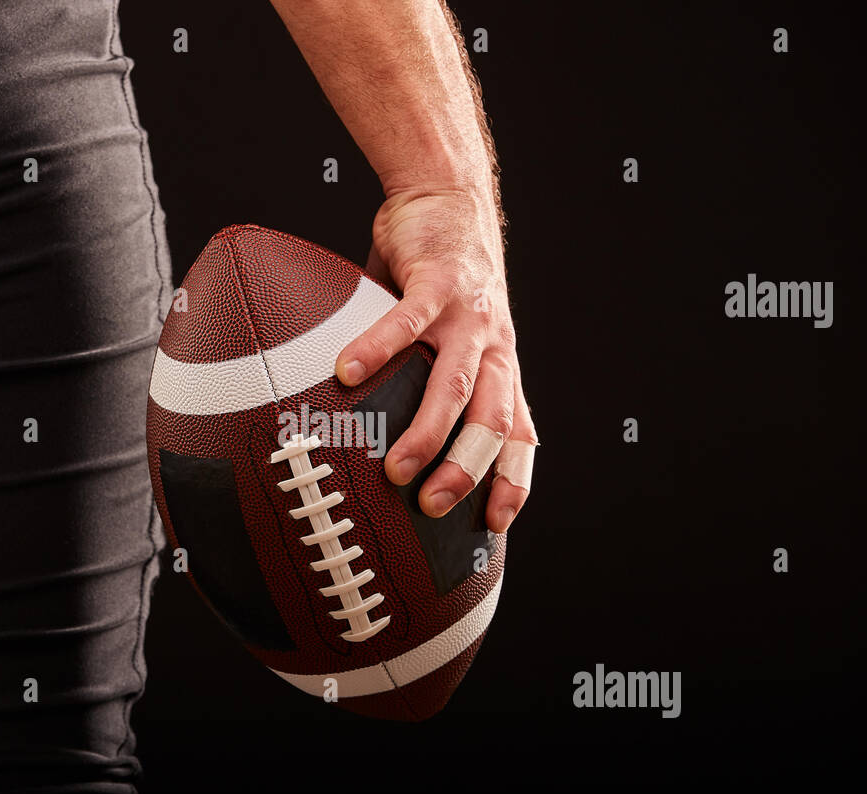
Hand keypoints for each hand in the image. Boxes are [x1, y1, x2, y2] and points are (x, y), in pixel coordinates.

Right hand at [335, 186, 537, 533]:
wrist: (448, 195)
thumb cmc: (440, 275)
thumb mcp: (447, 336)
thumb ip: (425, 378)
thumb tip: (375, 428)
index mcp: (500, 366)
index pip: (519, 434)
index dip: (512, 480)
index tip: (495, 525)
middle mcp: (493, 347)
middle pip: (493, 421)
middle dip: (468, 469)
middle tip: (433, 507)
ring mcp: (468, 316)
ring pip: (457, 385)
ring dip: (429, 432)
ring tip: (397, 469)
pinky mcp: (437, 282)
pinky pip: (406, 323)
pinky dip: (378, 348)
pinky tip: (347, 372)